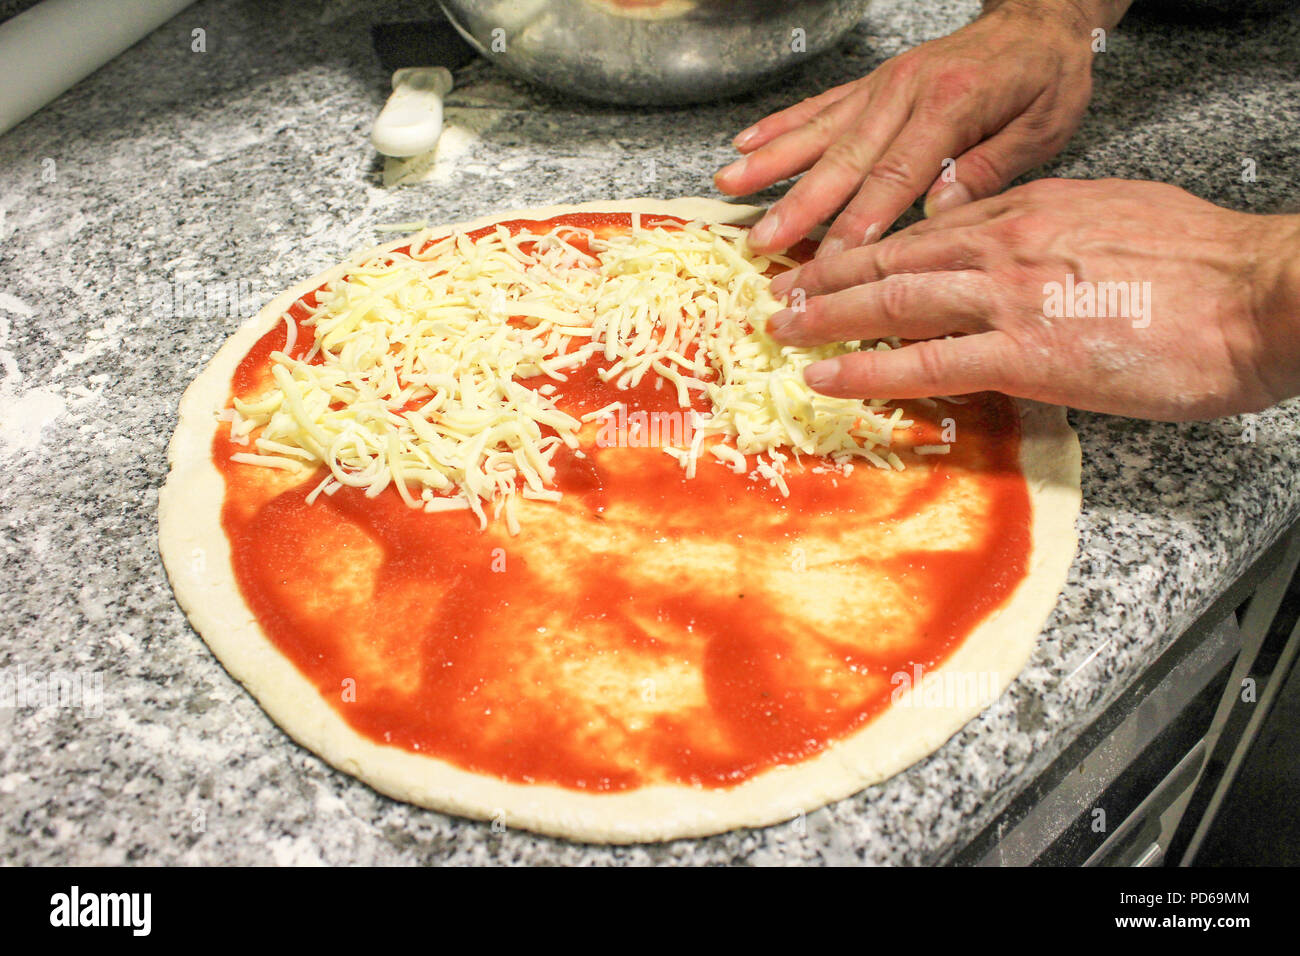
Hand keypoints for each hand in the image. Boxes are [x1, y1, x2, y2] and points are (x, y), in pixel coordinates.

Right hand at [716, 0, 1108, 257]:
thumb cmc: (1045, 78)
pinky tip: (746, 144)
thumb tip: (942, 211)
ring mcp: (882, 86)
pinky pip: (819, 105)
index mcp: (951, 105)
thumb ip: (992, 168)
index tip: (831, 262)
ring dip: (770, 162)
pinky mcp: (871, 83)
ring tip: (727, 186)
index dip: (859, 221)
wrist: (1038, 18)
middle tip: (762, 241)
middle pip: (843, 158)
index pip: (896, 174)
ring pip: (818, 130)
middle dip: (798, 205)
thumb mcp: (1043, 127)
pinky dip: (780, 125)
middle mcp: (905, 92)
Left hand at [765, 178, 1299, 421]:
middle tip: (784, 290)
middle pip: (896, 255)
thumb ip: (1060, 240)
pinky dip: (867, 369)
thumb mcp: (1118, 223)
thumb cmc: (1207, 267)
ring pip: (895, 300)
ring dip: (829, 315)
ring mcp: (1010, 297)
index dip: (875, 247)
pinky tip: (828, 376)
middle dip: (832, 275)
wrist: (1260, 295)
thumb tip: (1030, 267)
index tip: (839, 260)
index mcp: (1032, 212)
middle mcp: (1008, 244)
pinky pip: (926, 361)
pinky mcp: (1024, 353)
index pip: (931, 228)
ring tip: (784, 327)